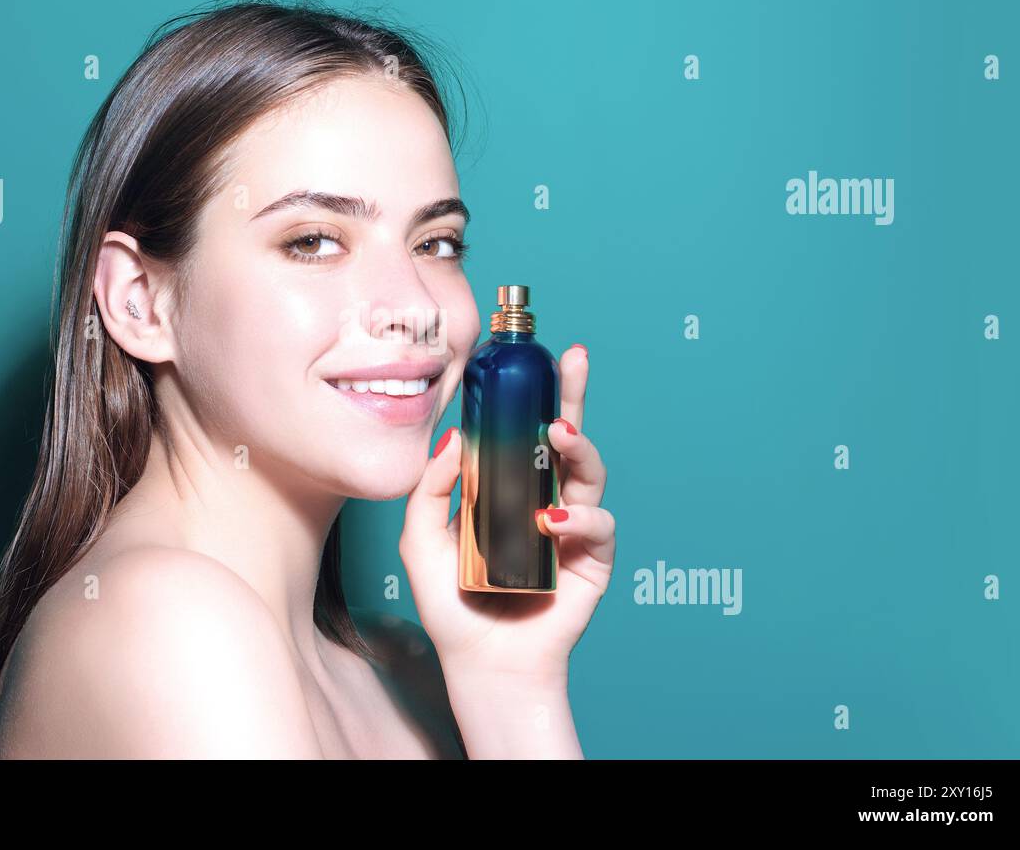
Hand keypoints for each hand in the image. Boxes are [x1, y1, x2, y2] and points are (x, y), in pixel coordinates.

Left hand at [399, 344, 615, 682]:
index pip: (521, 433)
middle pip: (565, 438)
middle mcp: (545, 500)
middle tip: (573, 359)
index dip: (528, 395)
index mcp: (508, 490)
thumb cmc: (452, 604)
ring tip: (559, 434)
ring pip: (589, 472)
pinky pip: (598, 527)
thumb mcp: (421, 538)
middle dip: (572, 394)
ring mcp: (572, 529)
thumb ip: (431, 489)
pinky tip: (551, 521)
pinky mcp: (591, 561)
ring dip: (578, 447)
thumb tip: (456, 438)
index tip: (527, 356)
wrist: (481, 664)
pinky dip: (579, 519)